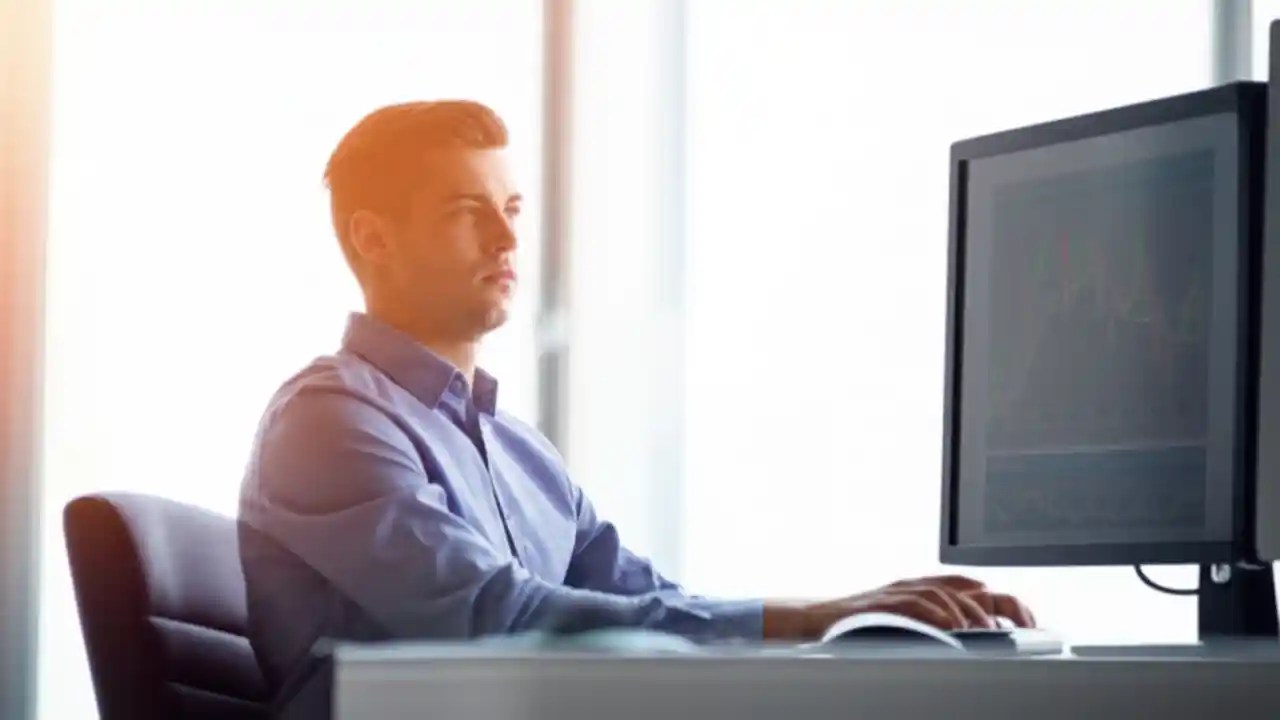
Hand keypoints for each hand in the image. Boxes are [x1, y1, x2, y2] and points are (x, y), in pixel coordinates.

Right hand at [762, 575, 1035, 640]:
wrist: (816, 623)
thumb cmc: (858, 627)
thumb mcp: (903, 623)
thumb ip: (933, 624)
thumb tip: (971, 639)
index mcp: (923, 590)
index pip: (974, 586)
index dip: (1004, 601)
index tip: (1027, 621)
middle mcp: (915, 586)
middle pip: (969, 587)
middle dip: (997, 606)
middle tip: (1015, 628)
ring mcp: (899, 592)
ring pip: (947, 593)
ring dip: (970, 613)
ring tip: (985, 632)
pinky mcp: (883, 602)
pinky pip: (917, 602)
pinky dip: (939, 614)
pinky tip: (953, 628)